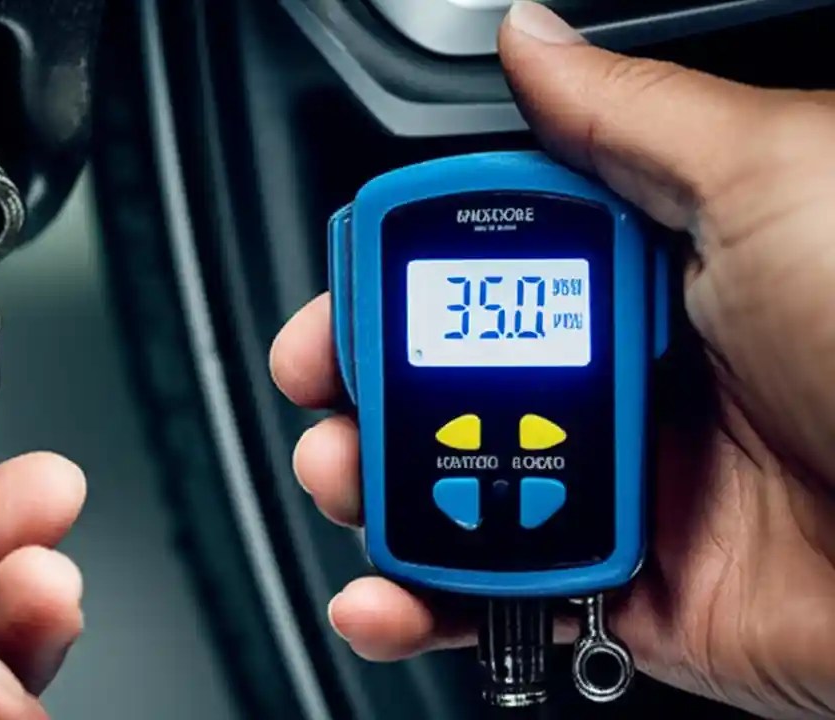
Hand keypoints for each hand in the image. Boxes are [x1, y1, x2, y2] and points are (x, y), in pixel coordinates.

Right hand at [270, 3, 834, 716]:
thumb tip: (534, 40)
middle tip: (327, 395)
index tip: (350, 299)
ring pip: (450, 485)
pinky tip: (386, 593)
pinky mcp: (626, 587)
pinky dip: (416, 605)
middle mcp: (632, 375)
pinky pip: (494, 596)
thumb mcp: (773, 177)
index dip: (401, 280)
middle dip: (363, 387)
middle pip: (447, 375)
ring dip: (370, 490)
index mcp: (656, 271)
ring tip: (345, 481)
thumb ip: (629, 118)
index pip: (486, 266)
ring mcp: (623, 484)